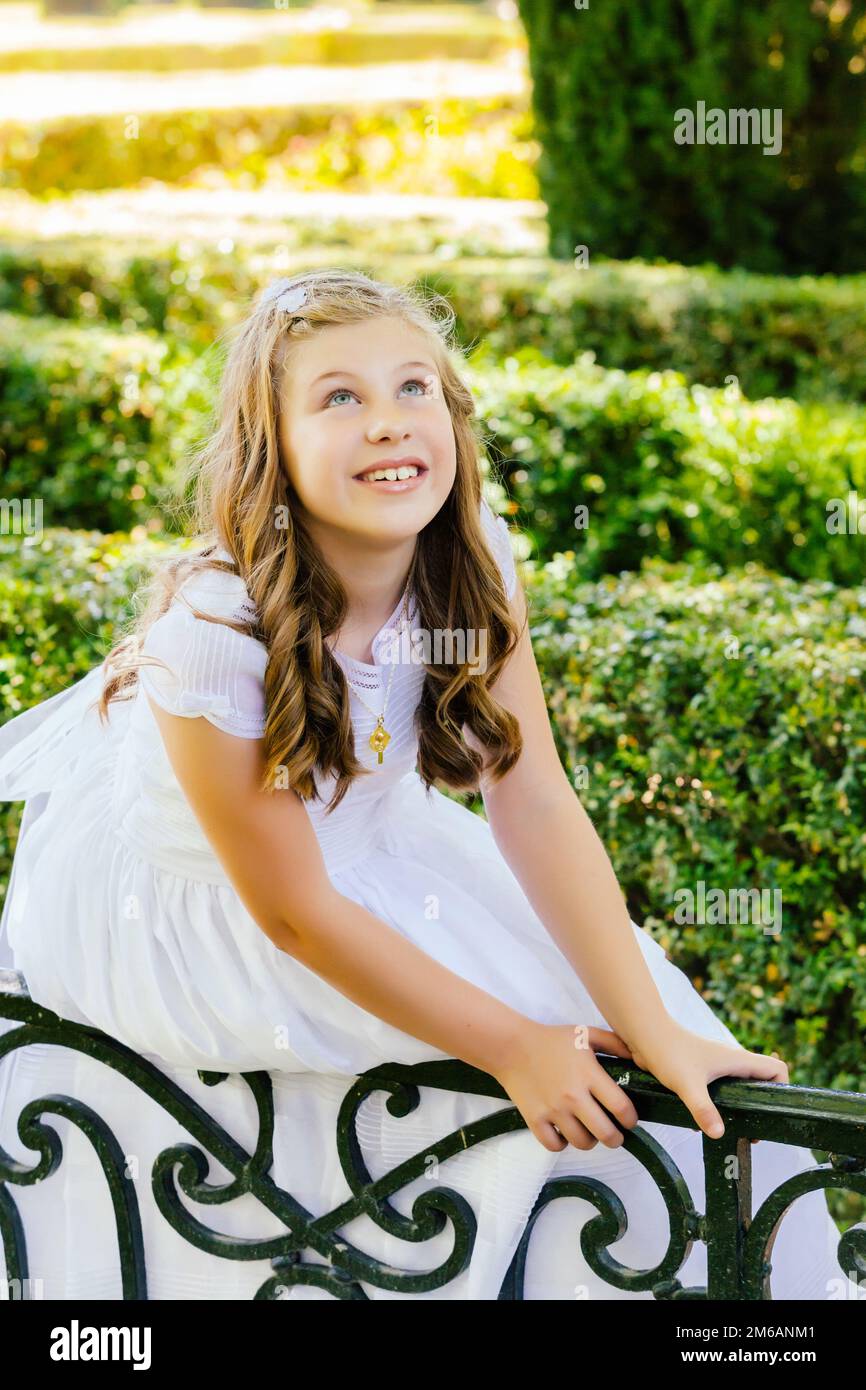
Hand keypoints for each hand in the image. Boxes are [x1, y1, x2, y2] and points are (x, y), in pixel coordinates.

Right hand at [492, 1022, 640, 1153]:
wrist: (512, 1046)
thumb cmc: (552, 1040)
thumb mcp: (585, 1034)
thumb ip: (614, 1043)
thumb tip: (638, 1058)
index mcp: (588, 1074)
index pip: (621, 1107)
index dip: (631, 1119)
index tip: (629, 1120)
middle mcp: (572, 1095)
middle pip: (605, 1133)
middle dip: (616, 1138)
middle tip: (615, 1134)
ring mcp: (553, 1110)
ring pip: (582, 1143)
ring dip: (590, 1141)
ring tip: (590, 1132)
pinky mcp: (535, 1119)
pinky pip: (555, 1145)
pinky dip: (563, 1143)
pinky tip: (565, 1132)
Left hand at [621, 1019, 788, 1140]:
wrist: (644, 1031)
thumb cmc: (667, 1051)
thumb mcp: (687, 1085)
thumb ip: (703, 1110)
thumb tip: (719, 1134)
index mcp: (737, 1059)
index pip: (777, 1069)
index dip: (783, 1089)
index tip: (772, 1112)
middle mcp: (731, 1060)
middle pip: (761, 1082)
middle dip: (760, 1106)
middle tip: (752, 1130)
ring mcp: (716, 1063)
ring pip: (739, 1085)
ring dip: (739, 1106)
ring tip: (733, 1129)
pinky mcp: (701, 1067)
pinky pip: (720, 1087)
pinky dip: (719, 1103)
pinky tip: (703, 1121)